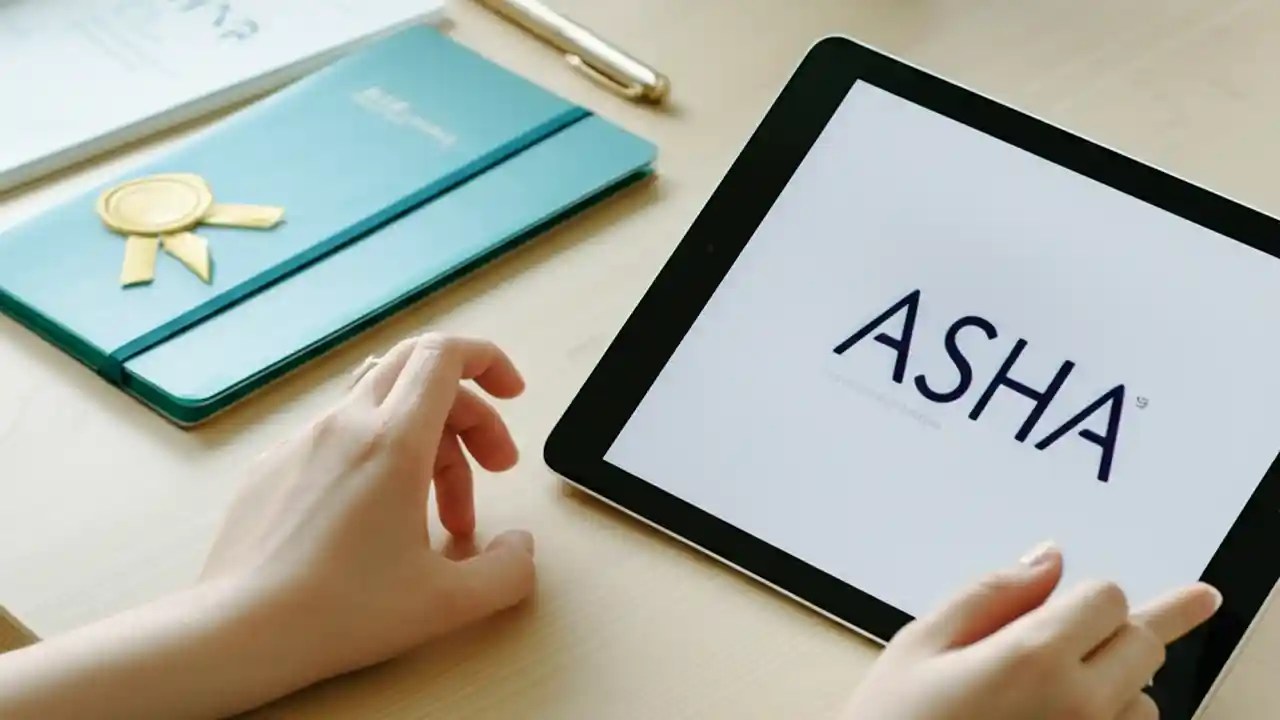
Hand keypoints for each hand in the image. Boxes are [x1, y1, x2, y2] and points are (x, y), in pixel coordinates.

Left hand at [202, 333, 534, 680]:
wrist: (237, 633)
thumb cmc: (338, 613)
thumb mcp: (449, 603)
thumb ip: (507, 571)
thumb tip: (519, 547)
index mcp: (393, 441)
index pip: (445, 354)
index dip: (488, 360)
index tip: (511, 395)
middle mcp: (345, 425)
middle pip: (420, 372)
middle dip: (469, 411)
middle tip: (493, 467)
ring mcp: (302, 441)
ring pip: (380, 407)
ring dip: (427, 445)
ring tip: (441, 516)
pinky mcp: (272, 466)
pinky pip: (338, 437)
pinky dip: (377, 460)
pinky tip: (378, 522)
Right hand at [841, 544, 1220, 719]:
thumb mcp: (921, 644)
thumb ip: (991, 593)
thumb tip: (1046, 560)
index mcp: (1032, 658)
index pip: (1108, 598)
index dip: (1085, 594)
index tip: (1075, 599)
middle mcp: (1077, 706)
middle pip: (1142, 643)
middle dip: (1113, 628)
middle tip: (1087, 631)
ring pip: (1143, 698)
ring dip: (1115, 683)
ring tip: (1056, 689)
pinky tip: (1062, 714)